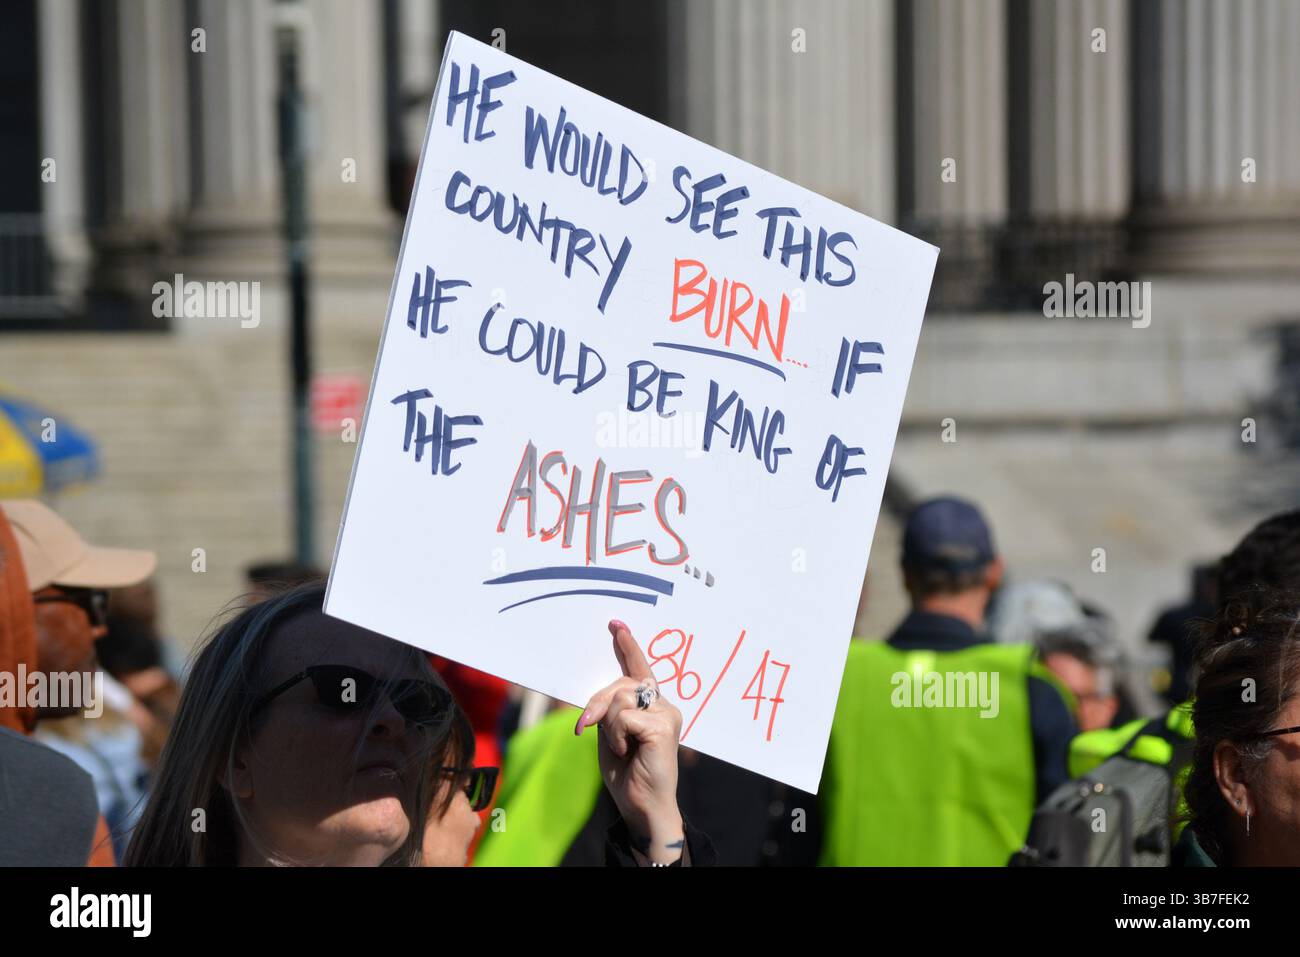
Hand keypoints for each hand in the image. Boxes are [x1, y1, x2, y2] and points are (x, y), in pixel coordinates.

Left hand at [575, 619, 685, 864]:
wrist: (642, 807)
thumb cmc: (627, 774)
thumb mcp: (611, 735)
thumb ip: (609, 711)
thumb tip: (602, 696)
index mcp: (651, 707)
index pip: (638, 670)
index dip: (627, 646)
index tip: (616, 624)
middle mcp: (663, 705)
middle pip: (620, 683)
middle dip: (596, 703)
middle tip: (585, 726)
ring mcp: (666, 714)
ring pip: (619, 697)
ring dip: (608, 725)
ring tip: (620, 749)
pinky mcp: (663, 726)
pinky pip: (623, 716)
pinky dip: (616, 736)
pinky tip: (626, 752)